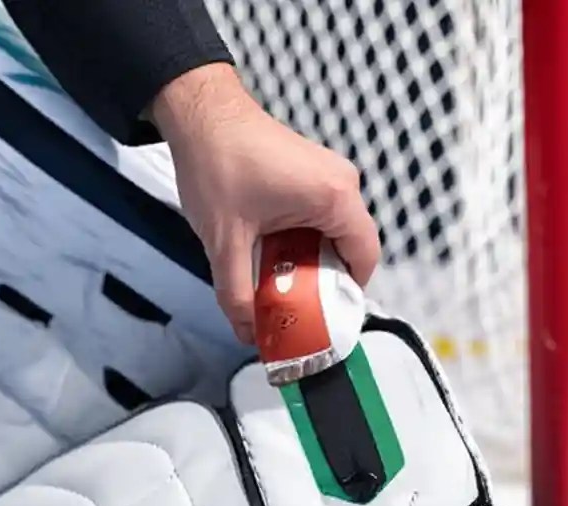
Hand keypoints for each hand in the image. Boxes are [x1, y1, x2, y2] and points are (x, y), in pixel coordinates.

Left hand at [150, 64, 379, 344]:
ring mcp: (330, 174)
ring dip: (309, 259)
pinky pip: (322, 216)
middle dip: (323, 280)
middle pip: (350, 249)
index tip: (322, 317)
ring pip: (334, 234)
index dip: (347, 294)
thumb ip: (235, 292)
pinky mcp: (314, 171)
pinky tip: (272, 250)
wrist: (202, 113)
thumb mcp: (224, 240)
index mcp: (334, 198)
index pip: (365, 259)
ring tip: (277, 279)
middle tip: (293, 304)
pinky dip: (303, 238)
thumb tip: (246, 331)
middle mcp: (342, 183)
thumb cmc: (217, 163)